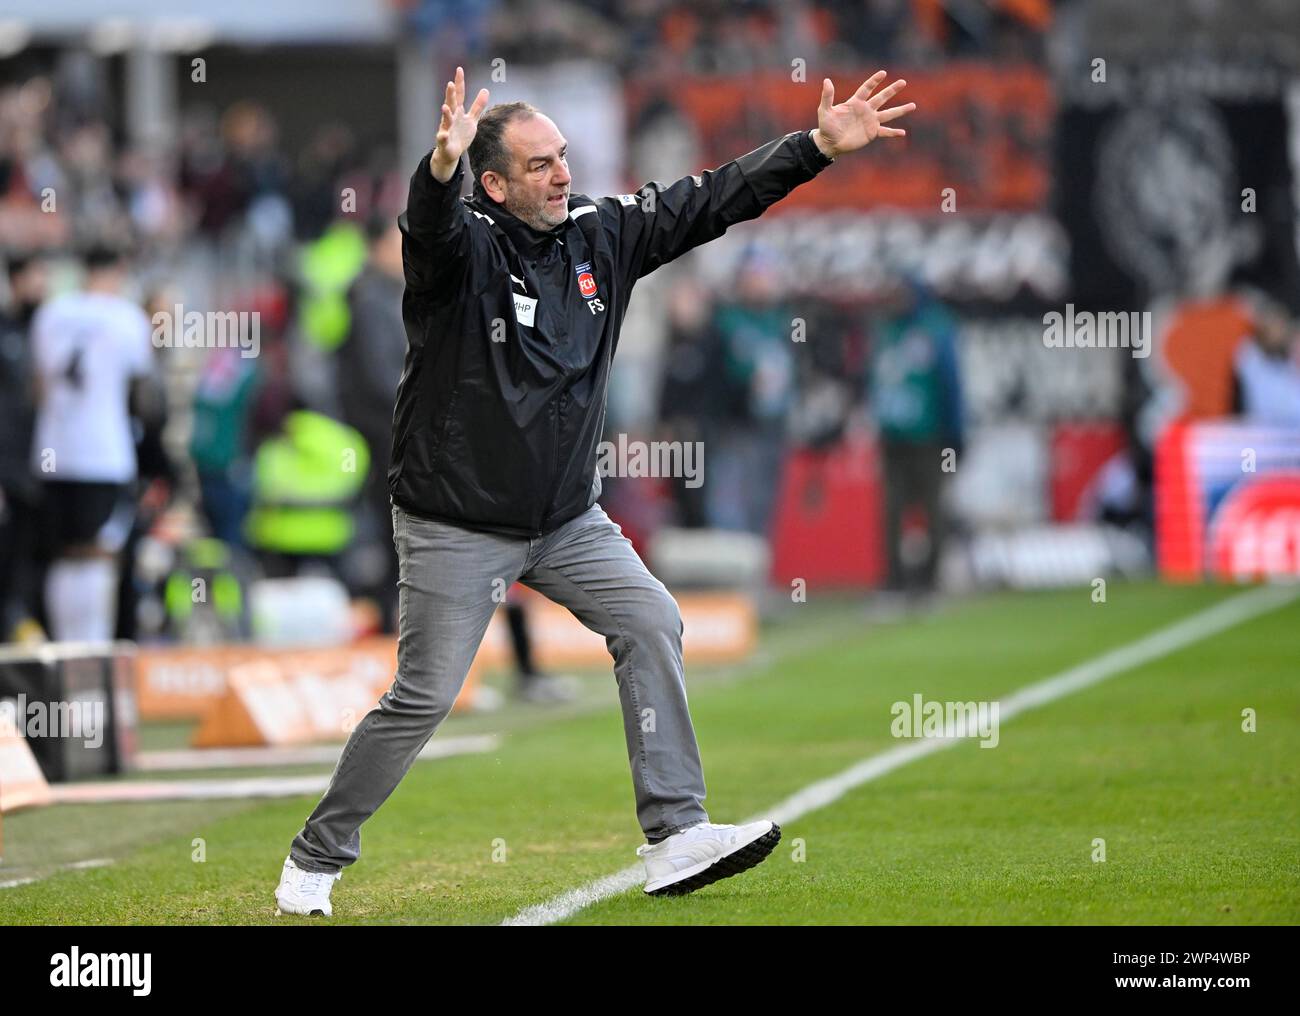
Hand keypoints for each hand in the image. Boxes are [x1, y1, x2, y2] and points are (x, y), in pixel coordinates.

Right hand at [431, 66, 489, 181]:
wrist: (451, 152)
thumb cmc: (460, 134)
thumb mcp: (471, 119)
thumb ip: (478, 106)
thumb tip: (486, 90)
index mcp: (458, 112)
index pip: (459, 95)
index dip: (460, 82)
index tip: (459, 69)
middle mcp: (450, 118)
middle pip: (451, 104)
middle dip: (451, 94)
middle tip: (451, 84)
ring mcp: (446, 129)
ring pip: (445, 120)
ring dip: (445, 114)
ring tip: (445, 107)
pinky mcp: (444, 141)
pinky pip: (442, 138)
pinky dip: (442, 136)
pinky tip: (443, 134)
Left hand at [811, 71, 914, 158]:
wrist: (830, 143)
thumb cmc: (826, 126)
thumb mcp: (825, 110)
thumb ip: (827, 96)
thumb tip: (826, 80)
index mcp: (856, 102)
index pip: (867, 89)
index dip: (874, 81)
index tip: (883, 73)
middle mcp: (866, 110)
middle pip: (881, 98)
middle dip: (892, 90)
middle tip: (903, 82)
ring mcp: (870, 121)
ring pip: (888, 114)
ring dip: (900, 110)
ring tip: (913, 105)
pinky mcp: (872, 133)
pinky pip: (885, 132)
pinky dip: (893, 133)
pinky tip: (903, 133)